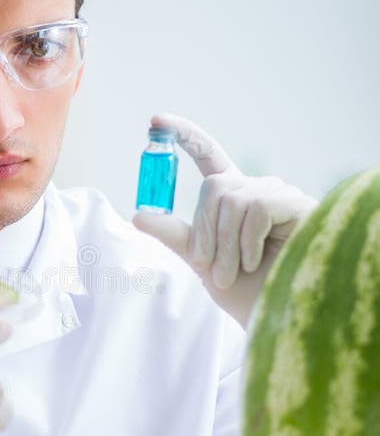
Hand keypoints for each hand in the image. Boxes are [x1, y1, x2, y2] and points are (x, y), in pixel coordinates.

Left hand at [133, 113, 317, 328]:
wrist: (278, 315)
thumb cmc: (246, 292)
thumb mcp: (202, 262)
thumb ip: (176, 235)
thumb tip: (138, 214)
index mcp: (232, 199)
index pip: (208, 156)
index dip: (186, 135)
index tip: (156, 119)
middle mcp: (256, 190)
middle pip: (214, 187)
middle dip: (205, 231)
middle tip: (211, 268)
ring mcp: (279, 194)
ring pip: (232, 200)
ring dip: (226, 245)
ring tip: (235, 272)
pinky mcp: (297, 204)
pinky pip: (256, 208)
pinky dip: (248, 241)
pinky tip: (257, 261)